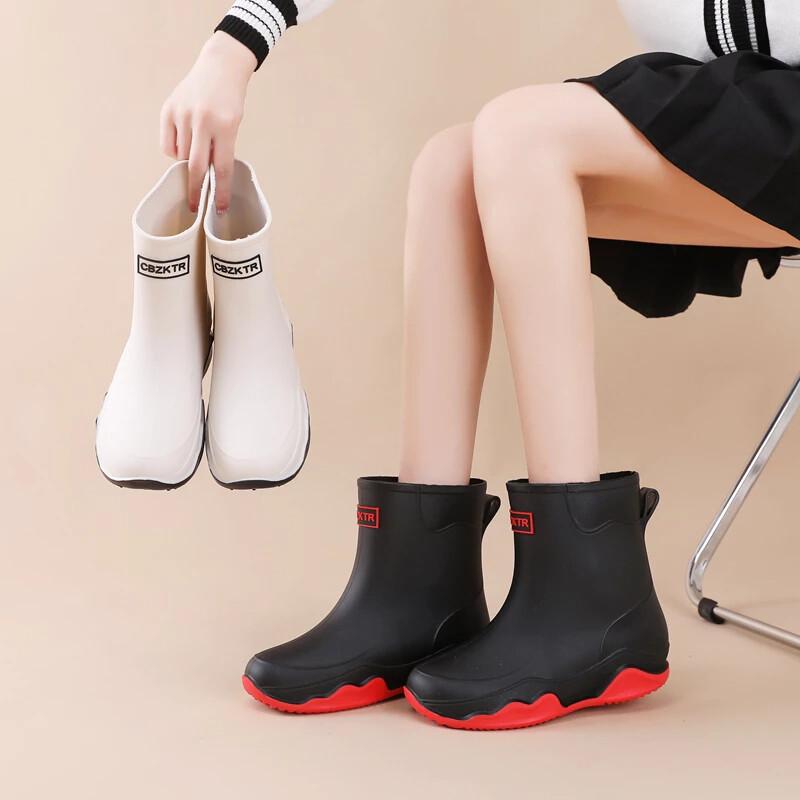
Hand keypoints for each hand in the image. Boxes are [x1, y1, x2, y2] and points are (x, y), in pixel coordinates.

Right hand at [160, 32, 256, 213]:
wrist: (220, 68)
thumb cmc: (229, 101)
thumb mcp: (233, 126)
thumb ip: (220, 149)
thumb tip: (206, 177)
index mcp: (225, 127)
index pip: (222, 168)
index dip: (220, 191)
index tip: (219, 209)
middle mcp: (203, 120)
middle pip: (196, 167)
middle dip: (194, 191)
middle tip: (192, 207)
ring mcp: (183, 114)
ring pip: (181, 156)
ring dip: (187, 162)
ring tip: (197, 149)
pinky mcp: (168, 110)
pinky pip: (168, 145)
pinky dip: (174, 150)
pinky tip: (183, 140)